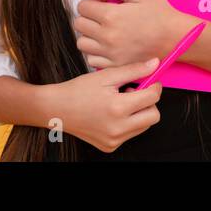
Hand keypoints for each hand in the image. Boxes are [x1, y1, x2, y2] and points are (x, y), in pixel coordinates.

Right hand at [46, 59, 163, 153]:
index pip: (152, 97)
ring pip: (144, 126)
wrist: (56, 109)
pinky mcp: (110, 146)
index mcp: (118, 108)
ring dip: (139, 113)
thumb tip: (155, 64)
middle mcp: (118, 128)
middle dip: (149, 102)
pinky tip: (113, 114)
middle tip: (134, 92)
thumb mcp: (107, 76)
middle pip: (153, 116)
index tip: (150, 81)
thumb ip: (134, 70)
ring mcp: (114, 140)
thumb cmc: (78, 90)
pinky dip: (128, 123)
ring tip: (121, 102)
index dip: (154, 86)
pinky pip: (130, 134)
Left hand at [75, 0, 189, 68]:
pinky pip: (92, 60)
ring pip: (82, 43)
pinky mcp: (115, 65)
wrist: (176, 37)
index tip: (100, 4)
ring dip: (89, 36)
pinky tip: (107, 46)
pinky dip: (96, 53)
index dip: (90, 3)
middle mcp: (107, 36)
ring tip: (103, 31)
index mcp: (111, 15)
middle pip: (79, 24)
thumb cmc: (159, 13)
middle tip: (102, 16)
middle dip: (88, 17)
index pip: (83, 7)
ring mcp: (110, 53)